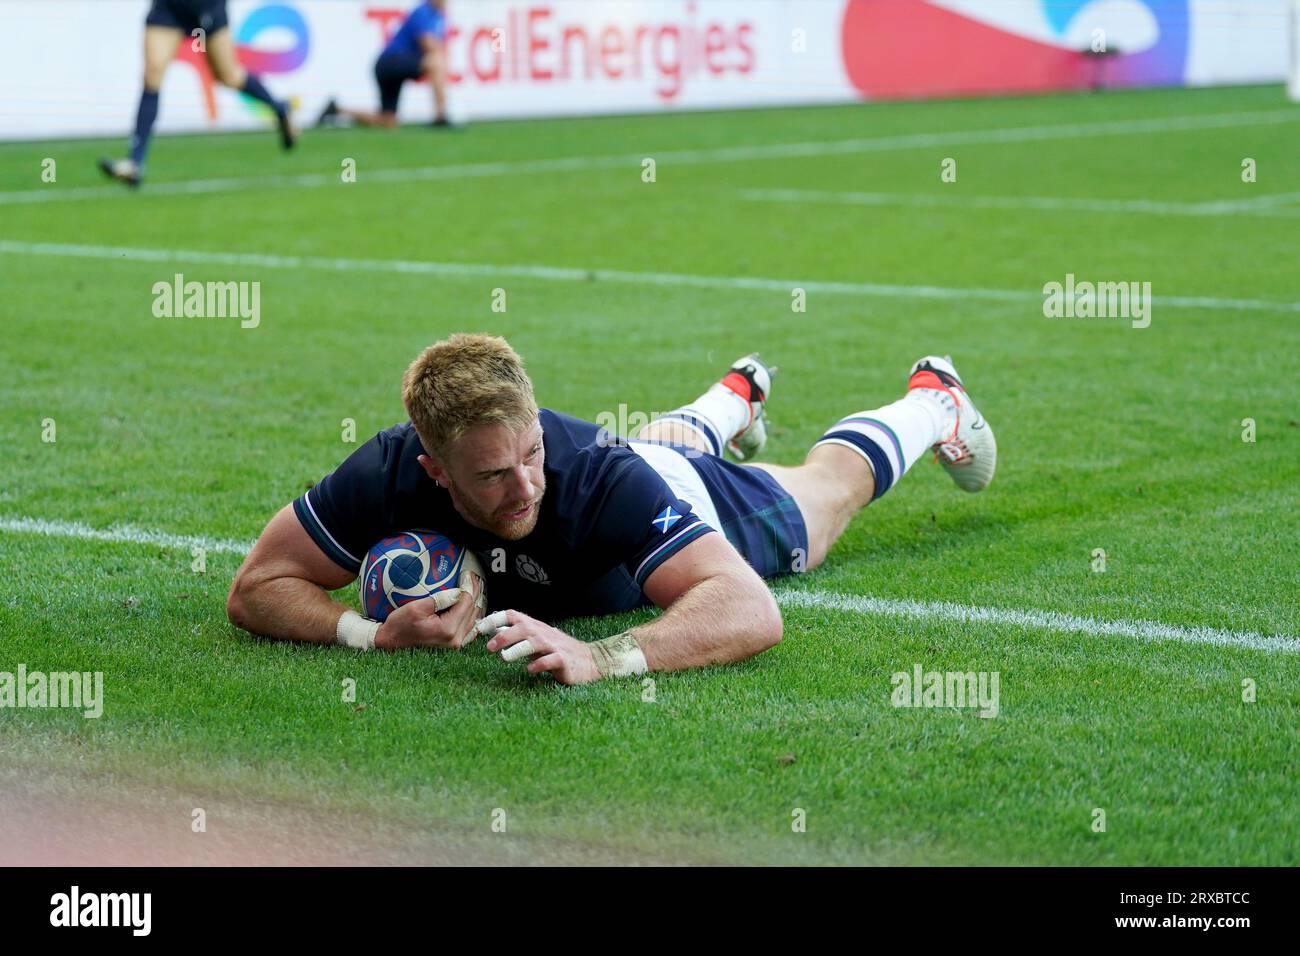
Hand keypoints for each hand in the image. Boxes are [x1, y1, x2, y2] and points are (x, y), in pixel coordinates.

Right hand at [375, 587, 478, 650]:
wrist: (392, 642)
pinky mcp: (453, 642)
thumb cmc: (400, 625)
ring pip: (473, 617)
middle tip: (474, 577)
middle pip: (472, 610)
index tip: (468, 573)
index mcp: (448, 629)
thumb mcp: (416, 607)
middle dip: (475, 592)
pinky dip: (470, 612)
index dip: (469, 587)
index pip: (466, 603)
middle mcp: (455, 638)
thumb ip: (440, 599)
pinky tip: (470, 603)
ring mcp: (455, 642)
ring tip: (474, 586)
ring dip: (474, 601)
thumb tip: (458, 591)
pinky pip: (468, 625)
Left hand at [477, 610, 600, 684]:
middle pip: (523, 627)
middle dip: (504, 635)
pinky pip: (551, 660)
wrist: (589, 661)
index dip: (496, 620)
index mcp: (535, 627)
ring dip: (518, 648)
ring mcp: (555, 646)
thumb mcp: (535, 640)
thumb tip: (493, 628)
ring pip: (536, 642)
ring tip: (504, 658)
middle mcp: (544, 633)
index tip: (480, 629)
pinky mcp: (563, 661)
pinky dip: (540, 664)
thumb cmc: (556, 650)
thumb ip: (516, 634)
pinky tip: (530, 670)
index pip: (513, 615)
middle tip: (488, 647)